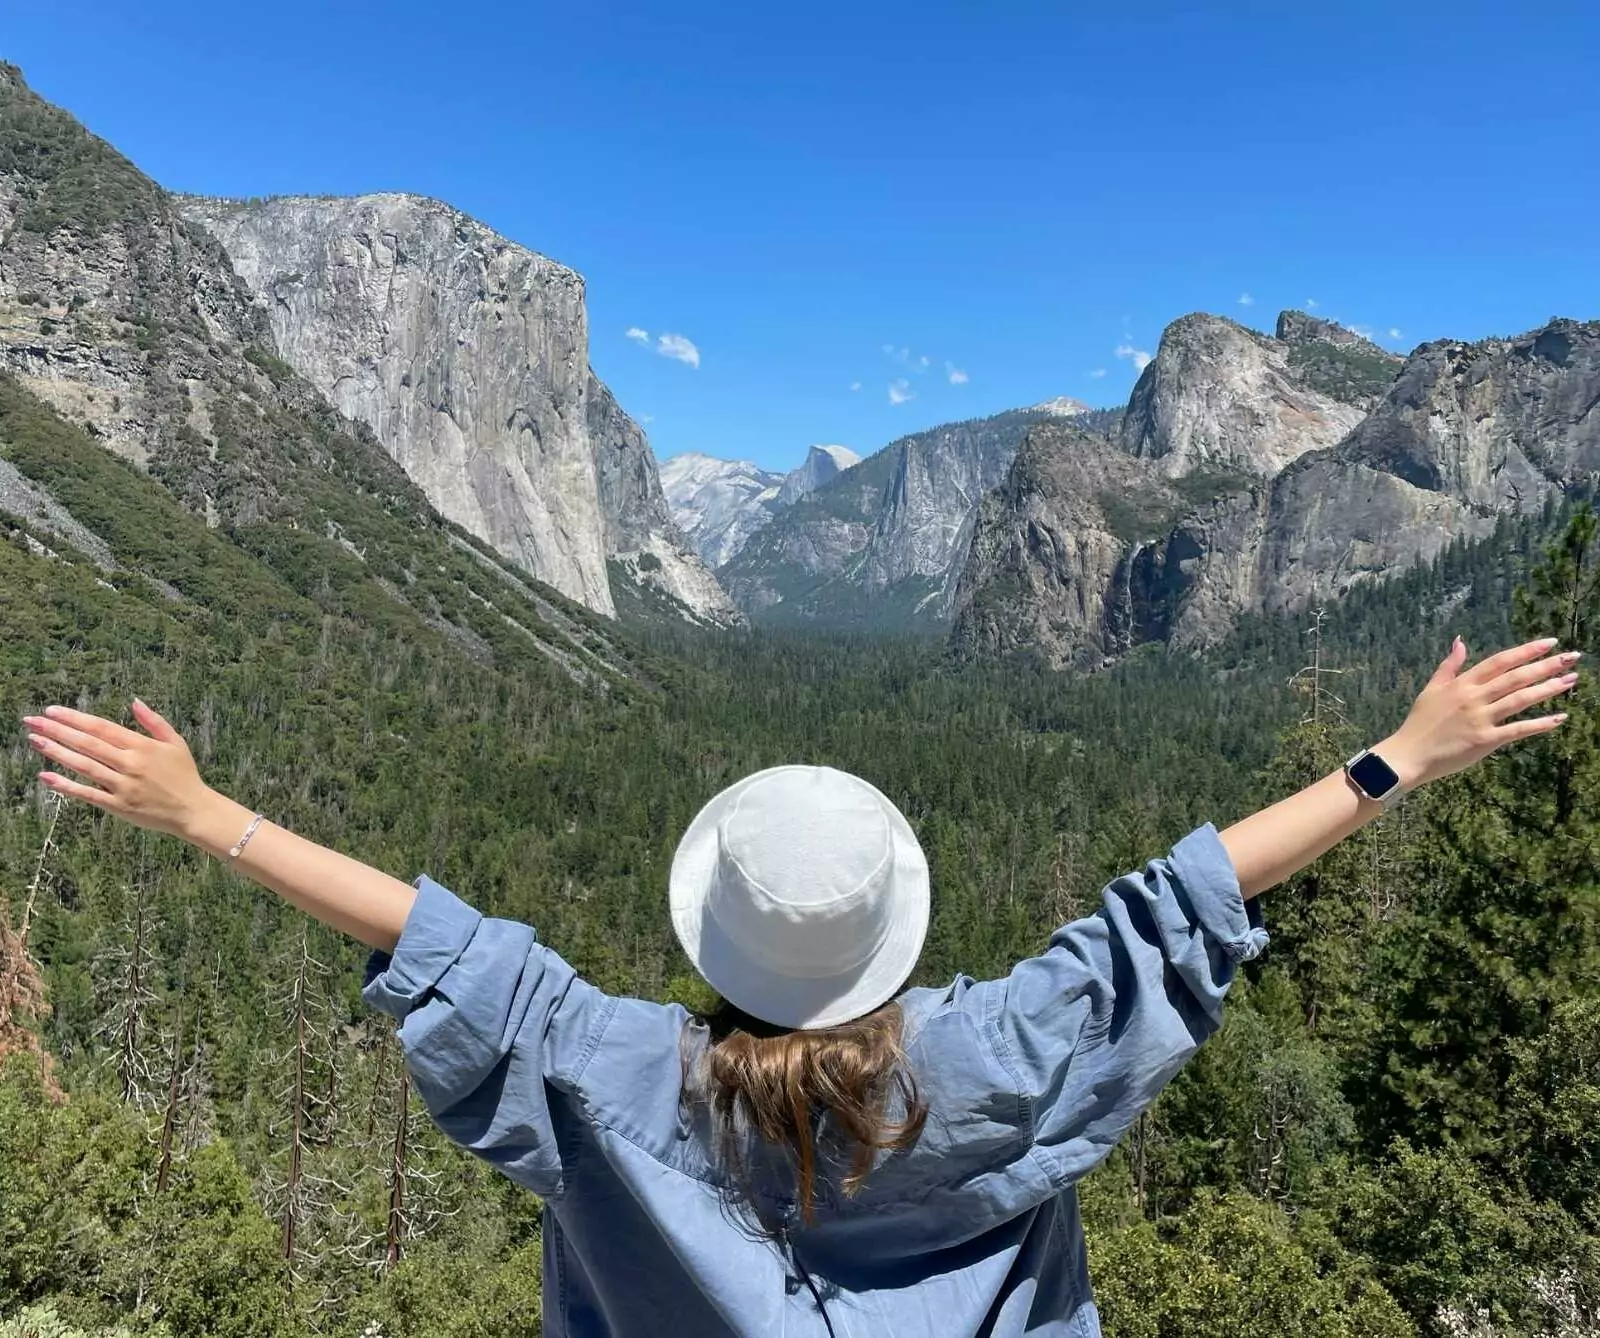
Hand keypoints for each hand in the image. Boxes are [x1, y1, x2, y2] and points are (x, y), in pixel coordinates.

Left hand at [24, 700, 215, 838]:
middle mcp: (130, 763)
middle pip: (88, 743)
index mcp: (143, 746)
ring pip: (84, 765)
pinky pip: (88, 794)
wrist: (194, 810)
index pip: (102, 727)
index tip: (52, 711)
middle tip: (32, 721)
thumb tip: (135, 701)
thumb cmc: (185, 776)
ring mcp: (123, 785)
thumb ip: (154, 721)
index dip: (75, 718)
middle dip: (57, 730)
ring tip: (34, 741)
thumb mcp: (176, 743)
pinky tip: (46, 777)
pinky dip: (66, 786)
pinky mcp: (119, 806)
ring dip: (57, 752)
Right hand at [1380, 636, 1578, 788]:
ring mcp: (1480, 719)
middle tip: (1573, 657)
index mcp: (1461, 684)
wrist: (1408, 754)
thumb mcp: (1431, 689)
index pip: (1499, 662)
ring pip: (1520, 699)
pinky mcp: (1485, 741)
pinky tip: (1559, 718)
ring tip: (1571, 680)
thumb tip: (1460, 641)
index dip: (1525, 651)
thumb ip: (1449, 666)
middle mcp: (1473, 698)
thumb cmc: (1419, 723)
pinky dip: (1540, 724)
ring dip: (1548, 689)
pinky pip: (1517, 730)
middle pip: (1515, 677)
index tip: (1549, 642)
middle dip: (1546, 666)